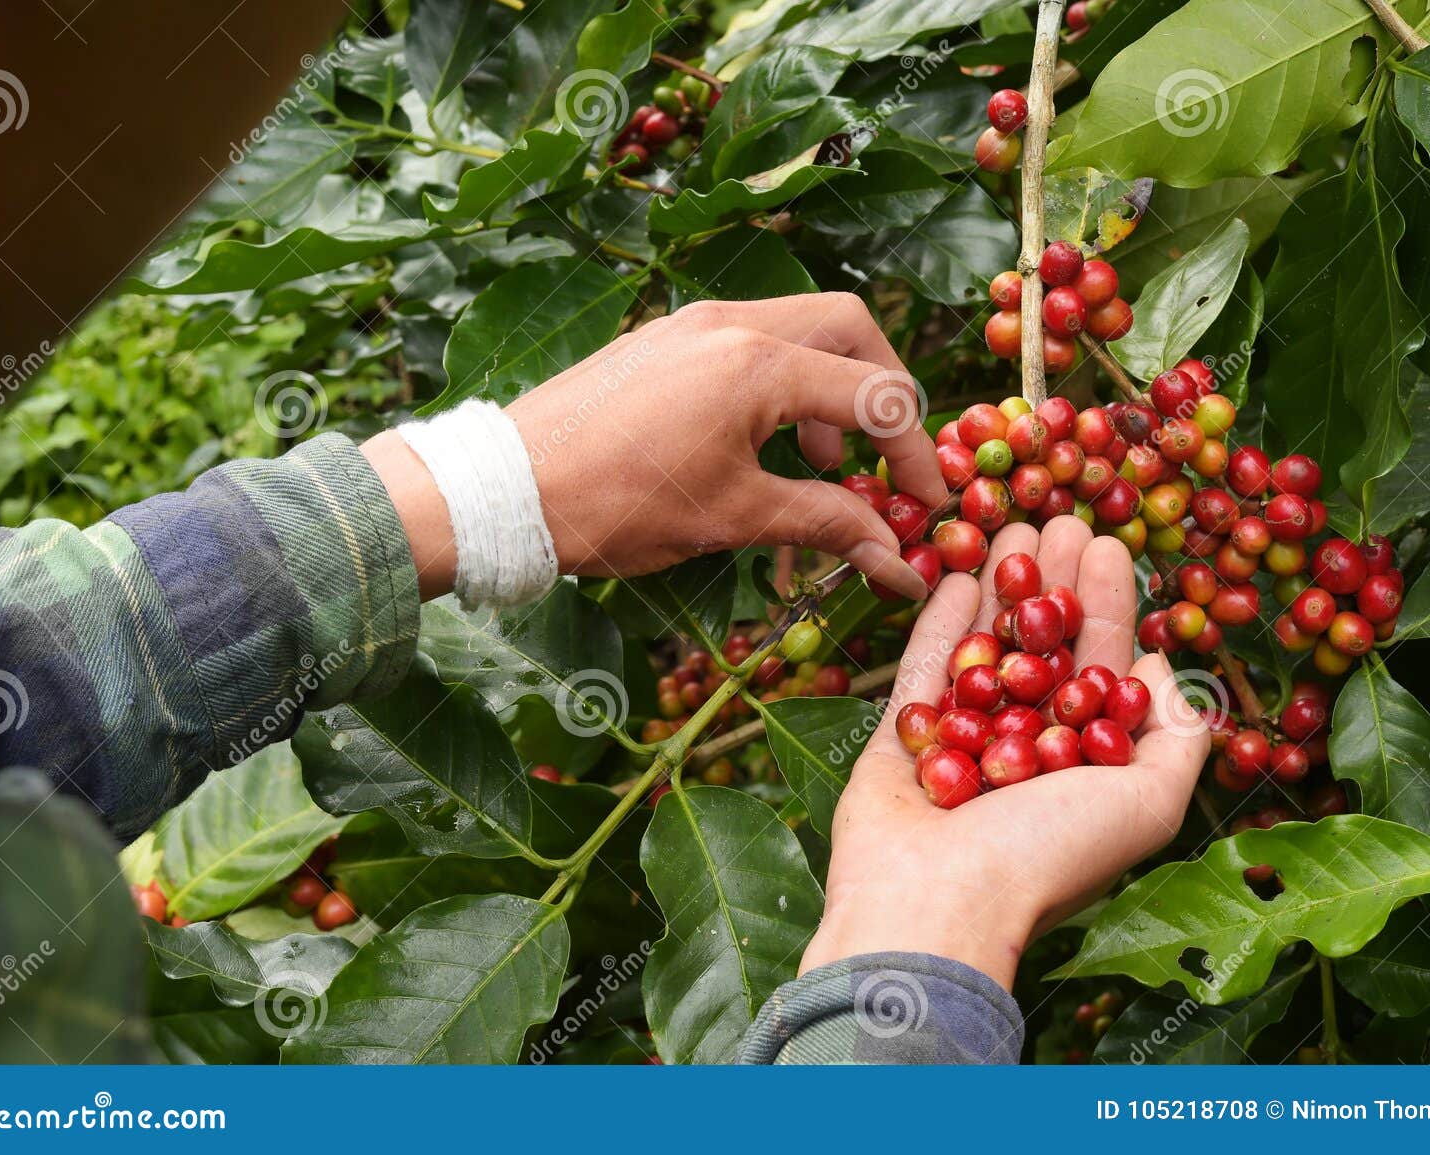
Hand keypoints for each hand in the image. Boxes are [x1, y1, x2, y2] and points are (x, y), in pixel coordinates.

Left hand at [507, 293, 944, 596]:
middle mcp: (730, 322)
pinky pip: (745, 342)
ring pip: (794, 328)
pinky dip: (776, 385)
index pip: (875, 393)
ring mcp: (690, 323)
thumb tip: (899, 561)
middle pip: (847, 327)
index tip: (927, 507)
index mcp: (757, 363)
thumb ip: (827, 525)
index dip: (915, 454)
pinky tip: (758, 446)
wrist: (503, 491)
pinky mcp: (661, 340)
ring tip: (816, 465)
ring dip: (826, 388)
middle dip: (882, 390)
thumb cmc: (616, 506)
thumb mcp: (732, 519)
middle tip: (884, 456)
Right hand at [798, 516, 1210, 990]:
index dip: (1108, 604)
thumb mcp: (1149, 802)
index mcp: (1083, 763)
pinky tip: (954, 573)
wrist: (939, 899)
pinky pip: (924, 666)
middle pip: (1043, 646)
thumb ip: (1177, 736)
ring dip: (998, 586)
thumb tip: (1159, 667)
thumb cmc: (1049, 855)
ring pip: (984, 646)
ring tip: (1008, 525)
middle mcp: (1024, 747)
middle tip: (1059, 517)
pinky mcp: (904, 736)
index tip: (1111, 546)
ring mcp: (962, 739)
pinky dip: (940, 621)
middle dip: (1054, 582)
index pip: (1101, 666)